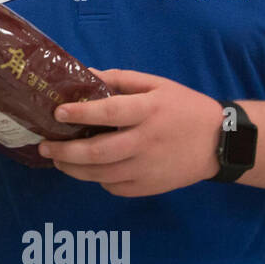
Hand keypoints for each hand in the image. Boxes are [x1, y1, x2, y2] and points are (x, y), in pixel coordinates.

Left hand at [38, 68, 222, 197]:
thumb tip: (85, 75)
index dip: (81, 113)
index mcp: (148, 111)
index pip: (109, 112)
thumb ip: (120, 80)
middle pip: (97, 153)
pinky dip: (96, 179)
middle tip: (44, 146)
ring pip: (100, 175)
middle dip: (64, 151)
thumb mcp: (157, 84)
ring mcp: (147, 169)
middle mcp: (146, 142)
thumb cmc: (184, 108)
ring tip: (57, 159)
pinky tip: (88, 170)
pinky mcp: (149, 188)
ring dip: (73, 168)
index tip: (57, 113)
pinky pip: (113, 187)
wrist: (220, 142)